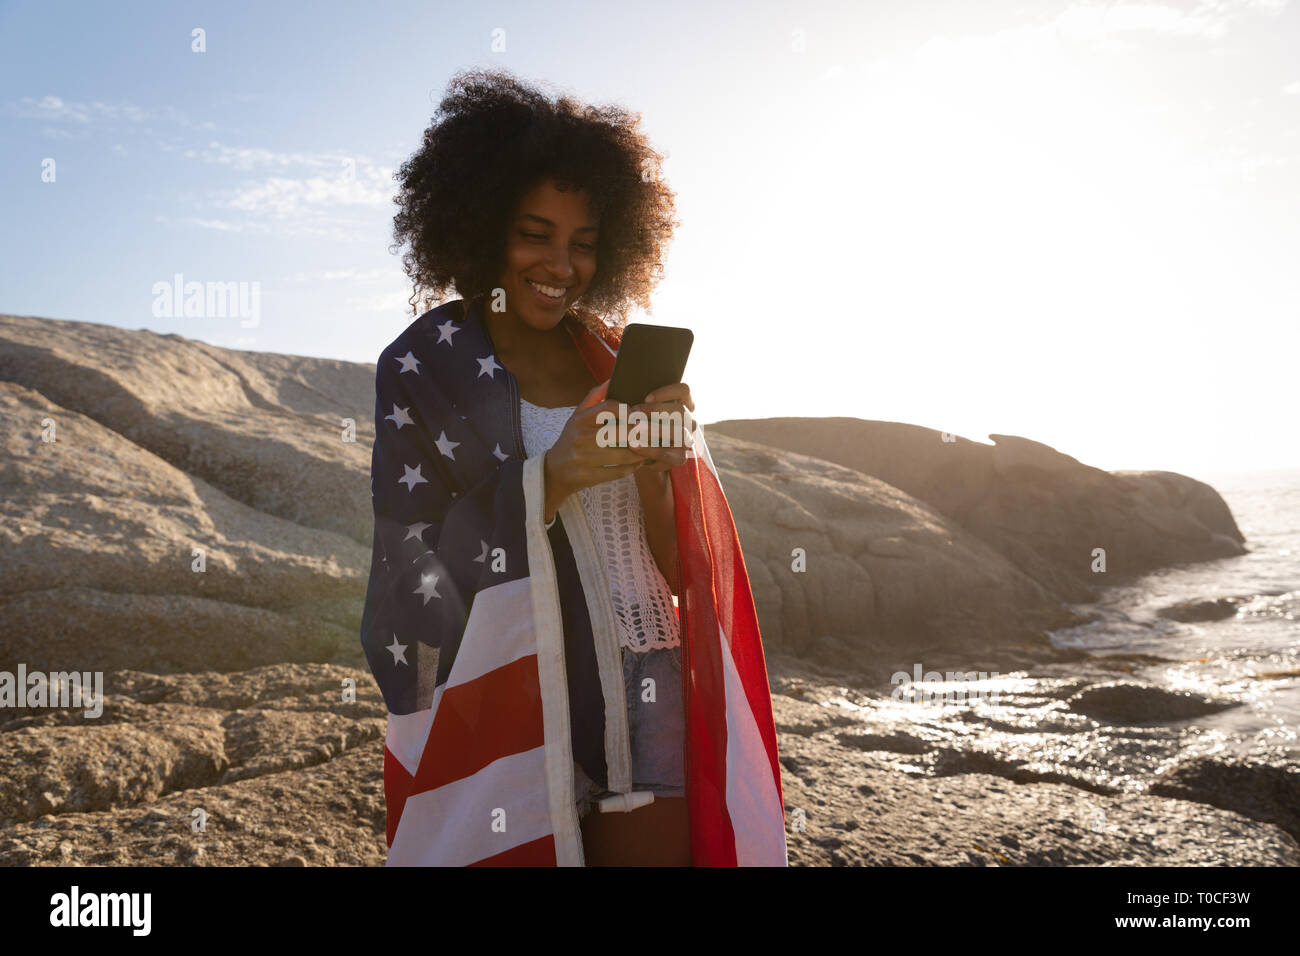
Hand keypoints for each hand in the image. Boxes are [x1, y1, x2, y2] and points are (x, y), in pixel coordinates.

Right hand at [542, 380, 648, 520]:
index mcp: (580, 419)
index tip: (637, 416)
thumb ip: (594, 397)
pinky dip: (632, 468)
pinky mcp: (589, 476)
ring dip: (640, 452)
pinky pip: (618, 472)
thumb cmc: (572, 439)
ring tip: (648, 448)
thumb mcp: (577, 416)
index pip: (610, 407)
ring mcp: (584, 458)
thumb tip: (611, 379)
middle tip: (651, 433)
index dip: (628, 410)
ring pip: (623, 454)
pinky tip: (637, 463)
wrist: (554, 472)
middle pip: (621, 432)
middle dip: (639, 433)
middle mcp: (580, 437)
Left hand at [625, 382, 694, 472]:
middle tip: (634, 413)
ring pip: (678, 432)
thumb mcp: (631, 410)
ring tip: (634, 428)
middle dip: (656, 410)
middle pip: (681, 411)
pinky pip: (668, 454)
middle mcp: (688, 421)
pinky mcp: (679, 458)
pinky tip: (633, 445)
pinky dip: (649, 449)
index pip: (684, 391)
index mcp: (681, 404)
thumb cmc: (633, 426)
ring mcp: (686, 440)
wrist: (635, 456)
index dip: (668, 392)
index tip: (646, 398)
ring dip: (655, 429)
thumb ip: (626, 397)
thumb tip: (610, 383)